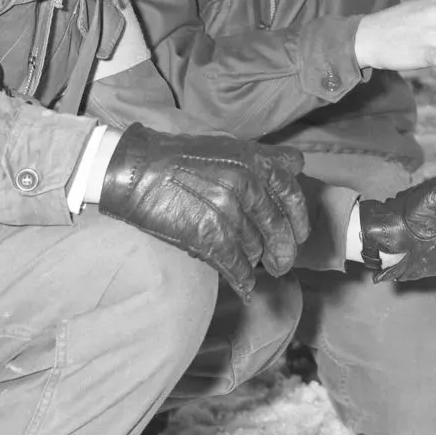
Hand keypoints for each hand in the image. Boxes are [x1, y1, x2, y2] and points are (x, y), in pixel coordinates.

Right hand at [96, 125, 310, 299]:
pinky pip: (236, 266)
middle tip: (281, 263)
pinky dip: (242, 280)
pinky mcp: (210, 236)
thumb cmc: (177, 158)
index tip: (298, 233)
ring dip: (255, 261)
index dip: (299, 218)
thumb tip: (295, 167)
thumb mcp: (226, 146)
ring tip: (250, 265)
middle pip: (280, 228)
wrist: (136, 171)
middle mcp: (247, 184)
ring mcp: (229, 211)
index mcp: (255, 160)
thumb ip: (262, 158)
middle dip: (284, 250)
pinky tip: (245, 287)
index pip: (293, 194)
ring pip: (257, 248)